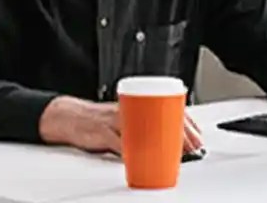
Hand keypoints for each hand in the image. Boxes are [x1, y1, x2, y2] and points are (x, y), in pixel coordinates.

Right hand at [39, 96, 203, 155]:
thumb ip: (141, 125)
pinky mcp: (103, 133)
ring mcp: (116, 121)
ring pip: (145, 131)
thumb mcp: (124, 118)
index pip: (166, 107)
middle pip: (160, 117)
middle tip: (192, 146)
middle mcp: (129, 109)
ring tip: (175, 154)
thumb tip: (165, 141)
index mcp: (136, 105)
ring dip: (162, 144)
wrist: (69, 117)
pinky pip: (122, 144)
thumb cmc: (99, 120)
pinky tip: (144, 160)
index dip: (185, 121)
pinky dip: (134, 153)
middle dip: (180, 133)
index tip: (197, 135)